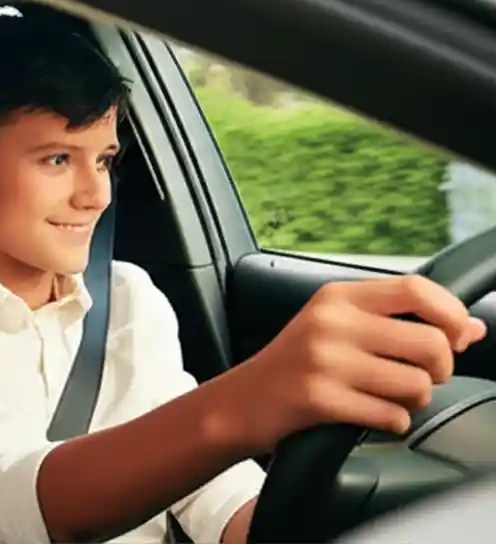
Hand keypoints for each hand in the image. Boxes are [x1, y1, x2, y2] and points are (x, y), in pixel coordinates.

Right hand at [227, 275, 485, 452]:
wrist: (241, 401)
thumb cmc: (295, 364)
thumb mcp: (338, 328)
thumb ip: (400, 322)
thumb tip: (471, 328)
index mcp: (337, 297)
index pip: (415, 289)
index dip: (450, 313)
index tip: (455, 336)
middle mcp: (330, 323)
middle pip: (429, 343)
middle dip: (439, 370)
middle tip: (419, 377)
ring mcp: (323, 361)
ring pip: (416, 385)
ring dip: (414, 401)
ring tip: (391, 398)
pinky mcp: (320, 399)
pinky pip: (391, 416)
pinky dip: (393, 422)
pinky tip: (372, 415)